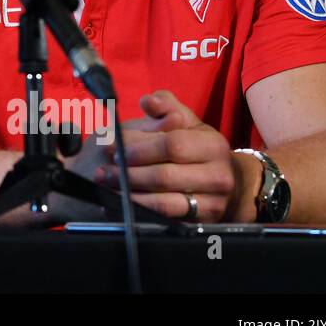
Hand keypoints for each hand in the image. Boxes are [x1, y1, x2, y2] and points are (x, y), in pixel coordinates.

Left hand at [96, 90, 238, 222]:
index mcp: (213, 146)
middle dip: (128, 173)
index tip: (114, 148)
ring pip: (163, 203)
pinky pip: (164, 221)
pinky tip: (119, 206)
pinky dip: (138, 214)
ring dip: (129, 196)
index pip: (171, 145)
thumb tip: (149, 101)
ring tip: (107, 186)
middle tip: (102, 171)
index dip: (139, 147)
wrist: (223, 181)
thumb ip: (165, 106)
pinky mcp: (200, 224)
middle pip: (164, 177)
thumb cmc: (195, 146)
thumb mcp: (185, 121)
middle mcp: (218, 177)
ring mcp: (212, 204)